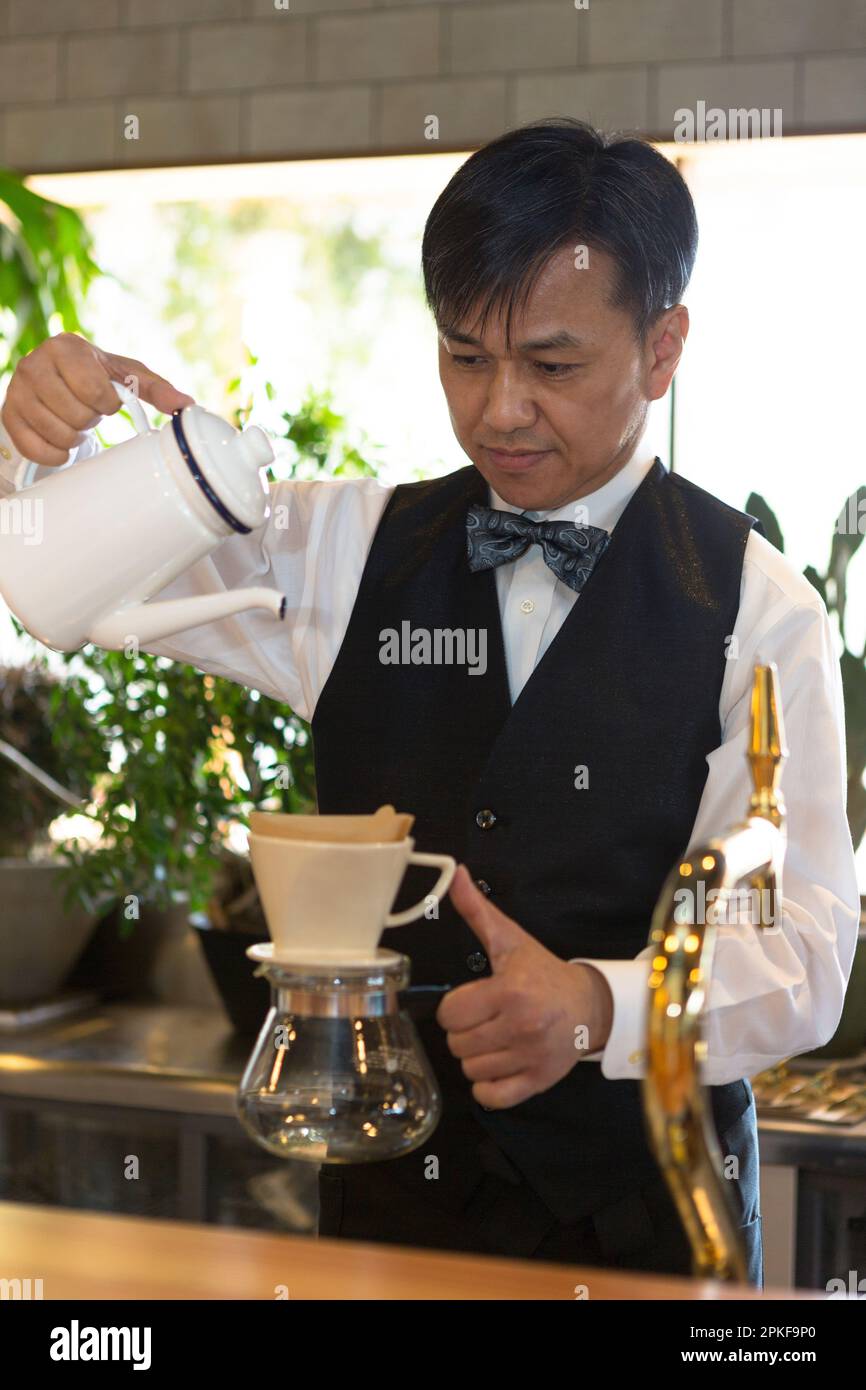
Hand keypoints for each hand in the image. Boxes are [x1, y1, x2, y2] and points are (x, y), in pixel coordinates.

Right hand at [1, 331, 194, 466]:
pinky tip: (62, 442)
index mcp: (66, 348)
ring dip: (75, 436)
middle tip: (88, 410)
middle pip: (77, 415)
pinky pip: (36, 450)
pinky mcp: (8, 416)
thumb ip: (157, 388)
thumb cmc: (95, 374)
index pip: (95, 392)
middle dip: (91, 419)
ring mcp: (17, 391)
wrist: (54, 376)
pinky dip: (56, 454)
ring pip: (58, 435)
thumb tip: (188, 405)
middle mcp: (34, 364)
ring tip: (76, 421)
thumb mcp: (127, 375)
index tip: (107, 399)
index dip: (108, 404)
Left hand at [436, 865, 613, 1108]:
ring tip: (496, 1039)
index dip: (456, 1008)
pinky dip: (489, 1086)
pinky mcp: (539, 1082)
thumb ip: (477, 910)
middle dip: (466, 1032)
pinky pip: (491, 1097)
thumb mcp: (510, 939)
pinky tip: (501, 1063)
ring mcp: (531, 1057)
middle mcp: (521, 1027)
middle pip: (457, 1044)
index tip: (474, 1001)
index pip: (450, 1014)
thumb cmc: (544, 972)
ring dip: (477, 1057)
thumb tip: (456, 873)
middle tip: (487, 1019)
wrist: (590, 1005)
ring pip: (471, 1071)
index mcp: (510, 991)